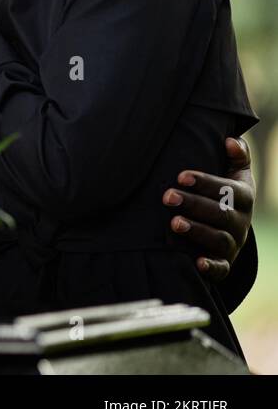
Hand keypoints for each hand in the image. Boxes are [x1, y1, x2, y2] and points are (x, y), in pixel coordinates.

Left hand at [163, 137, 254, 281]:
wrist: (228, 227)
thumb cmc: (223, 193)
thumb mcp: (234, 173)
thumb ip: (237, 155)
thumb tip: (230, 140)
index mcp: (242, 197)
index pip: (227, 189)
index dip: (205, 183)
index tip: (181, 176)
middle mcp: (240, 221)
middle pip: (220, 213)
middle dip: (193, 204)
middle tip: (167, 196)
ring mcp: (233, 243)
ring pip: (219, 239)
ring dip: (197, 231)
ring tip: (174, 222)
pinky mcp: (225, 262)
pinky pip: (222, 268)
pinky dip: (212, 266)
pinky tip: (198, 263)